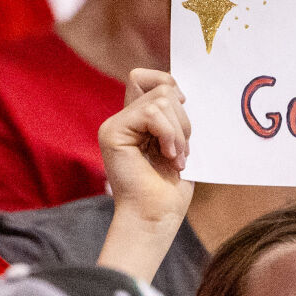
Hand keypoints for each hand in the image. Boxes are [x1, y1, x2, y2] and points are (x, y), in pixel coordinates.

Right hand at [99, 68, 193, 238]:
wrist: (156, 218)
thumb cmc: (169, 189)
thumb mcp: (179, 145)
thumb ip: (174, 117)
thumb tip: (182, 91)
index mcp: (137, 121)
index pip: (147, 77)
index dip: (169, 84)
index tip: (183, 110)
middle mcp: (123, 119)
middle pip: (163, 88)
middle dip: (183, 120)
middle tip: (180, 151)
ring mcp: (115, 125)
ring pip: (161, 100)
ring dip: (179, 132)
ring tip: (175, 158)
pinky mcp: (112, 133)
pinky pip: (151, 114)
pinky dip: (168, 134)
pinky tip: (169, 156)